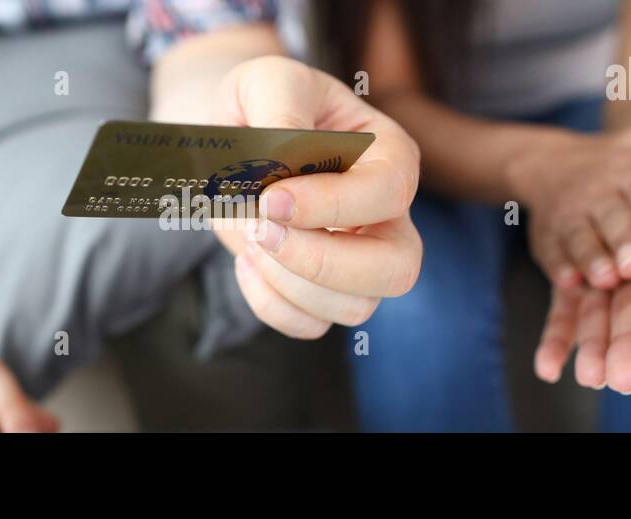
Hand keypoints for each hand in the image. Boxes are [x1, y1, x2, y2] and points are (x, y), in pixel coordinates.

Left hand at [212, 56, 422, 337]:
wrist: (233, 134)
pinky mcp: (321, 291)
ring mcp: (359, 260)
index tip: (270, 198)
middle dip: (322, 262)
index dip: (332, 205)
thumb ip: (282, 105)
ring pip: (356, 307)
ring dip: (290, 283)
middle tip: (261, 231)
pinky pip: (311, 325)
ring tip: (249, 238)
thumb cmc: (262, 102)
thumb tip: (287, 160)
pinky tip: (247, 261)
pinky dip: (272, 305)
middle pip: (397, 269)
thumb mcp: (268, 80)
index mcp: (389, 156)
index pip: (389, 194)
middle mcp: (386, 215)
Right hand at [516, 96, 630, 289]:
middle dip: (624, 241)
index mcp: (629, 168)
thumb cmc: (620, 160)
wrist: (550, 165)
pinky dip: (560, 267)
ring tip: (608, 279)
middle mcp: (596, 191)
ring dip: (593, 259)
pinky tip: (571, 283)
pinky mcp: (547, 238)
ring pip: (580, 239)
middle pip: (612, 218)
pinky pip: (552, 253)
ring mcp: (568, 215)